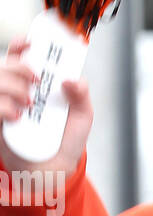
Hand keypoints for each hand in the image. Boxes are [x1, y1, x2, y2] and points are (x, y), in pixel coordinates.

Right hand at [0, 35, 92, 175]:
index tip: (30, 42)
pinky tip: (17, 116)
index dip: (21, 45)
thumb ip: (82, 95)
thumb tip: (71, 79)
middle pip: (6, 64)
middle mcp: (17, 92)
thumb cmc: (65, 142)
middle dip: (21, 67)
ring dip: (13, 87)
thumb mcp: (82, 116)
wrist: (54, 172)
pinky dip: (4, 106)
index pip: (21, 56)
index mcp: (36, 85)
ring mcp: (5, 106)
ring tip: (29, 104)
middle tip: (36, 80)